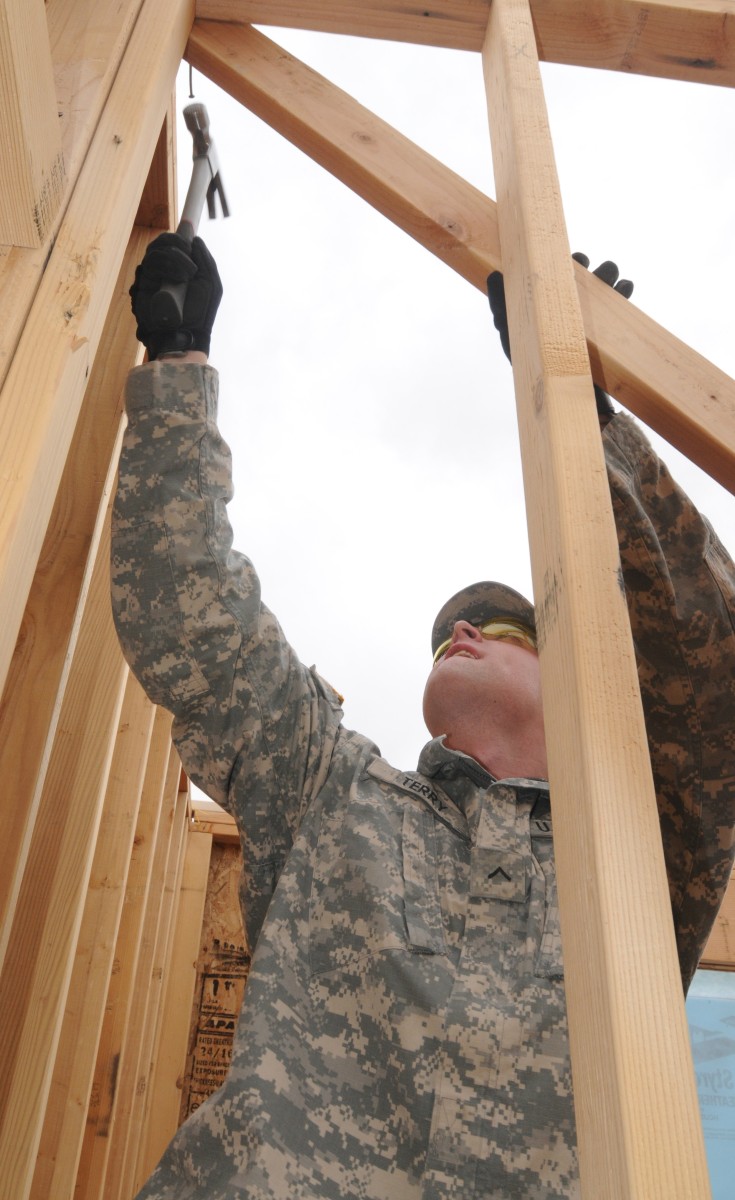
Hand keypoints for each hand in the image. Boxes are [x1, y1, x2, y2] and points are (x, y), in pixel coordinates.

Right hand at [129, 232, 222, 359]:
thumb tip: (195, 238)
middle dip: (177, 243)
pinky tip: (178, 278)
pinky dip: (166, 265)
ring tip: (188, 275)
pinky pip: (149, 264)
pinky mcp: (143, 285)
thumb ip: (206, 260)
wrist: (188, 334)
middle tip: (189, 256)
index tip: (189, 238)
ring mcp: (152, 276)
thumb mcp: (211, 284)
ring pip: (155, 251)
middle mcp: (164, 269)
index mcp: (180, 266)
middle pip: (161, 242)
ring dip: (175, 258)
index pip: (173, 242)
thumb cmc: (201, 312)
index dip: (179, 237)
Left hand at [486, 255, 632, 421]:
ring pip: (604, 283)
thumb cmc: (533, 368)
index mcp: (546, 300)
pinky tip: (625, 287)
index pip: (553, 270)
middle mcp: (570, 303)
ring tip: (612, 275)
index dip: (558, 259)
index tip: (561, 255)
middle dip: (586, 266)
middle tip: (587, 265)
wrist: (564, 401)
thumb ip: (502, 308)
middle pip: (582, 274)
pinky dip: (624, 290)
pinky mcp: (608, 329)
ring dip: (609, 274)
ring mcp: (591, 315)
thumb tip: (493, 276)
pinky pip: (620, 303)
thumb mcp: (513, 338)